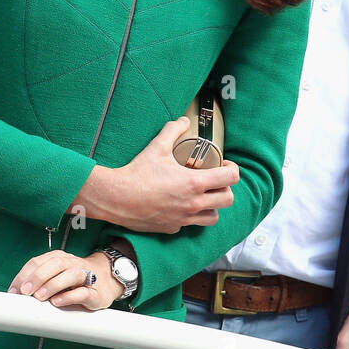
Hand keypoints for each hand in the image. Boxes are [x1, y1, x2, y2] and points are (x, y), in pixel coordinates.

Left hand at [7, 250, 123, 310]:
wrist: (108, 281)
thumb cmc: (74, 281)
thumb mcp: (55, 276)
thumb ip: (38, 281)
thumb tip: (15, 293)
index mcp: (59, 258)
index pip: (38, 262)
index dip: (24, 275)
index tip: (14, 290)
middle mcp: (72, 263)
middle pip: (54, 264)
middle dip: (38, 277)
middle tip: (25, 292)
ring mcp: (85, 276)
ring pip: (70, 275)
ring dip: (53, 285)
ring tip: (40, 297)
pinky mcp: (95, 292)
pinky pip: (83, 292)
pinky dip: (70, 296)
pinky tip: (58, 301)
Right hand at [70, 116, 240, 232]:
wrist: (116, 198)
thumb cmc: (137, 173)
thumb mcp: (157, 147)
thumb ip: (173, 130)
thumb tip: (183, 121)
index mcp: (194, 183)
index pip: (231, 178)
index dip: (232, 169)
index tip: (224, 165)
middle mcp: (193, 203)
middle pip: (228, 200)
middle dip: (226, 188)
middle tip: (215, 180)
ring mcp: (184, 218)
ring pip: (213, 217)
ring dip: (213, 206)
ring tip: (203, 195)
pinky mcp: (172, 227)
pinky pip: (191, 224)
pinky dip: (191, 216)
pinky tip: (182, 206)